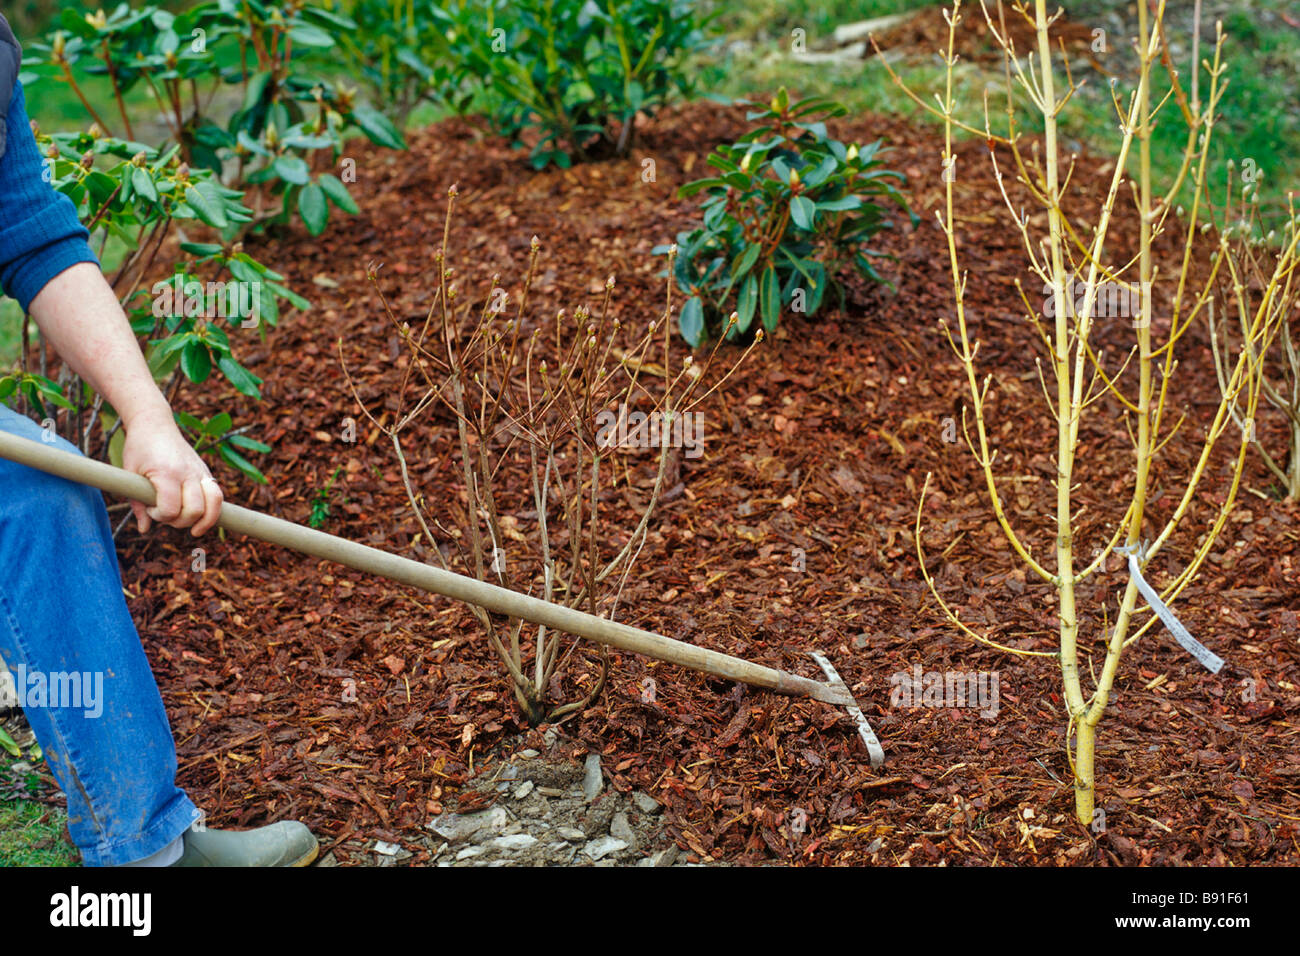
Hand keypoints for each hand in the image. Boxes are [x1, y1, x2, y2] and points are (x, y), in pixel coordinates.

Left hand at [121, 410, 222, 535]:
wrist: (155, 424)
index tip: (150, 509)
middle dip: (180, 521)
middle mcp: (188, 472)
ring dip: (204, 520)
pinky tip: (201, 518)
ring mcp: (201, 472)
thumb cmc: (139, 448)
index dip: (161, 516)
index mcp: (167, 473)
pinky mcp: (206, 472)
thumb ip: (137, 503)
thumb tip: (144, 530)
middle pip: (195, 510)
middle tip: (166, 514)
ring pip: (215, 504)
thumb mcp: (130, 474)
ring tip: (193, 527)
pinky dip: (212, 511)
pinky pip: (217, 496)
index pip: (171, 509)